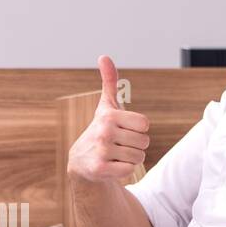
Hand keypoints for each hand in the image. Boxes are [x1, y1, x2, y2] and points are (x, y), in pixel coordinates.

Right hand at [67, 55, 149, 182]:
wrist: (81, 162)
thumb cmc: (101, 130)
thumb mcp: (106, 106)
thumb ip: (110, 82)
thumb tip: (104, 56)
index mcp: (109, 116)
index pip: (144, 124)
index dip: (138, 129)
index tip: (124, 130)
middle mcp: (104, 132)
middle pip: (144, 142)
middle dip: (135, 145)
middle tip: (119, 145)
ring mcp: (102, 151)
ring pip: (139, 157)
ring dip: (130, 158)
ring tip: (115, 155)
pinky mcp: (100, 169)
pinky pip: (130, 170)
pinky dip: (124, 170)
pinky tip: (112, 166)